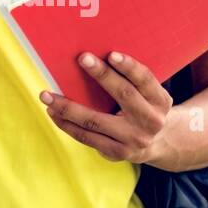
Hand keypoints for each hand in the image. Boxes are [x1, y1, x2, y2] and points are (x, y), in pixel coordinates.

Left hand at [41, 51, 173, 162]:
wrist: (158, 144)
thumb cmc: (143, 109)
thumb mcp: (149, 96)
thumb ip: (131, 82)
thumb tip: (94, 59)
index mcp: (160, 101)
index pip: (146, 80)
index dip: (130, 67)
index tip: (111, 54)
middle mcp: (151, 120)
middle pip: (124, 95)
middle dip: (101, 75)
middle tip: (81, 59)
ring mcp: (134, 139)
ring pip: (95, 121)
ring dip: (68, 107)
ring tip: (47, 96)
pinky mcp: (117, 152)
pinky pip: (86, 137)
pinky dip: (67, 124)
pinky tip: (54, 113)